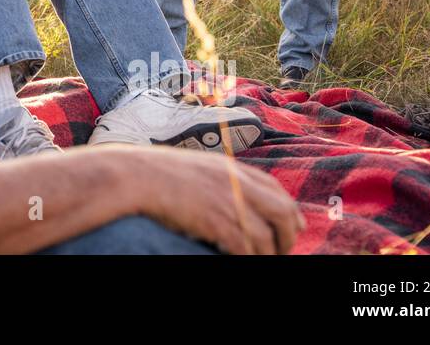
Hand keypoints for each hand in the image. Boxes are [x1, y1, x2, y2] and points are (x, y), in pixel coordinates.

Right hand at [131, 147, 304, 254]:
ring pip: (267, 236)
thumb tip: (232, 198)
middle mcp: (236, 182)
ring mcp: (228, 201)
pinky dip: (249, 258)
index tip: (295, 226)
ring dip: (270, 253)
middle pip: (282, 211)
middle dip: (289, 235)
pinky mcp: (217, 221)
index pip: (275, 188)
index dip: (290, 210)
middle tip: (284, 251)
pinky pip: (245, 247)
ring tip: (264, 261)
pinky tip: (244, 260)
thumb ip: (218, 179)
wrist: (134, 175)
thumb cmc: (156, 173)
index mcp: (231, 168)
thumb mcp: (195, 167)